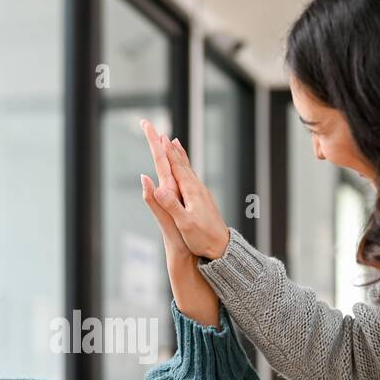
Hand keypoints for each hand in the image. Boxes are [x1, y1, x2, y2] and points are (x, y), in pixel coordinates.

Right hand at [139, 119, 231, 260]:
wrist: (222, 247)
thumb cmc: (203, 238)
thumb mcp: (185, 224)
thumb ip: (171, 206)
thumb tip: (158, 188)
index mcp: (191, 191)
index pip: (175, 166)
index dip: (165, 151)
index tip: (157, 135)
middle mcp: (197, 187)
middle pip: (181, 162)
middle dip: (169, 147)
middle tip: (160, 132)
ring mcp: (201, 192)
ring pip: (187, 167)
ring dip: (178, 153)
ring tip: (173, 142)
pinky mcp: (202, 198)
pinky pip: (191, 176)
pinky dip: (185, 166)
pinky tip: (186, 168)